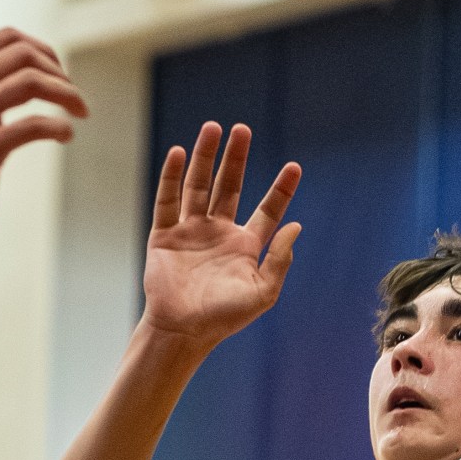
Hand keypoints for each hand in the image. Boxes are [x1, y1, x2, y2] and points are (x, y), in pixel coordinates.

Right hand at [0, 17, 88, 262]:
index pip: (6, 39)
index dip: (42, 51)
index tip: (57, 72)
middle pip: (22, 56)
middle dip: (58, 72)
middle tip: (72, 94)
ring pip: (29, 83)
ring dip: (66, 94)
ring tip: (77, 110)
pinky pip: (31, 126)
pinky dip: (58, 127)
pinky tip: (64, 134)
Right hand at [142, 123, 300, 351]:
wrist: (182, 331)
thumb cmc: (224, 318)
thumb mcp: (262, 292)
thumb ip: (278, 260)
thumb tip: (296, 226)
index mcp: (245, 245)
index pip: (267, 209)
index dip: (281, 189)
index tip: (295, 167)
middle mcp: (218, 231)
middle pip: (230, 185)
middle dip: (236, 158)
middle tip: (242, 129)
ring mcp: (190, 231)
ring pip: (199, 185)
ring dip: (205, 157)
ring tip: (212, 128)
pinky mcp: (164, 235)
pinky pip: (168, 200)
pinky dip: (172, 176)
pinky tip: (180, 153)